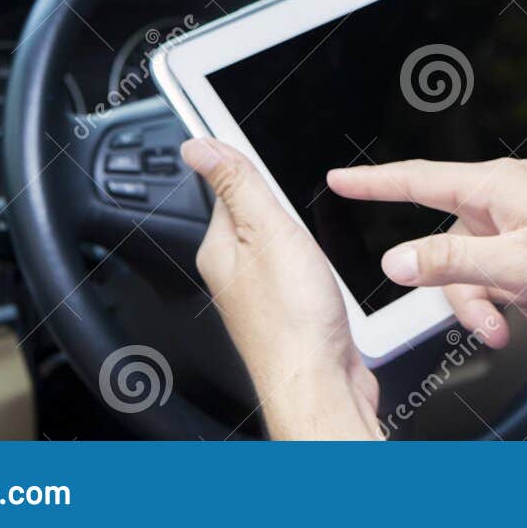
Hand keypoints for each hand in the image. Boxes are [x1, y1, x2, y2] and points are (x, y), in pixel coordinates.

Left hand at [181, 138, 380, 439]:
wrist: (320, 382)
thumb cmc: (294, 319)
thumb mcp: (268, 231)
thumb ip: (237, 184)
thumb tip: (197, 145)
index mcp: (219, 247)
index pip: (227, 186)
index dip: (254, 168)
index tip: (273, 163)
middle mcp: (234, 272)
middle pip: (258, 214)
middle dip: (285, 206)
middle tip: (305, 214)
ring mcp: (261, 294)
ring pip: (282, 244)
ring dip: (304, 236)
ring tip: (318, 244)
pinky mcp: (290, 311)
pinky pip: (300, 270)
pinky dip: (316, 263)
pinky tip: (329, 271)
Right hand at [327, 157, 526, 348]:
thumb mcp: (516, 264)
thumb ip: (451, 263)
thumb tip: (397, 259)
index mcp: (497, 186)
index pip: (419, 179)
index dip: (375, 182)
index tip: (341, 178)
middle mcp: (506, 198)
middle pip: (447, 246)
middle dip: (463, 292)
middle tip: (488, 325)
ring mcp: (522, 221)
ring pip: (473, 268)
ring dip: (490, 303)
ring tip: (522, 321)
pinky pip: (501, 274)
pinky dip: (514, 298)